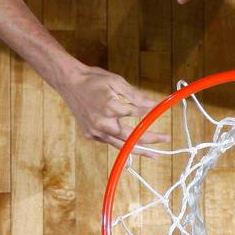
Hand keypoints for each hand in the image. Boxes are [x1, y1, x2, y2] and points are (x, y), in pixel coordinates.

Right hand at [54, 64, 168, 153]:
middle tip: (166, 139)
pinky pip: (110, 142)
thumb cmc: (93, 79)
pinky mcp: (90, 134)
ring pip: (120, 145)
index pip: (138, 114)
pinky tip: (131, 145)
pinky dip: (121, 144)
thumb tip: (153, 104)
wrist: (69, 82)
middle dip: (150, 140)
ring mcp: (95, 131)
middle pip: (131, 137)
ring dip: (138, 150)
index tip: (161, 109)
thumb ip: (136, 95)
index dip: (151, 111)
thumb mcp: (117, 82)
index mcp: (110, 109)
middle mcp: (102, 124)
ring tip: (153, 154)